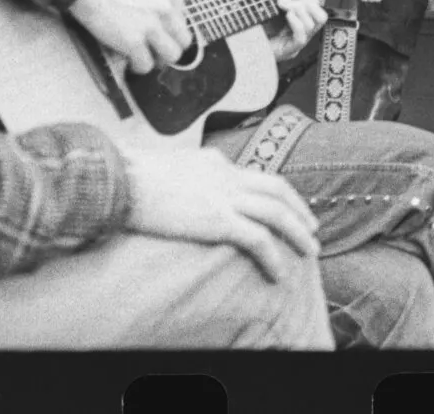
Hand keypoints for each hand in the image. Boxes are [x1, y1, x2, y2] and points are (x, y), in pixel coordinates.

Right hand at [66, 0, 194, 74]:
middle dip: (169, 49)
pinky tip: (128, 59)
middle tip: (154, 51)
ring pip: (171, 57)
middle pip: (183, 43)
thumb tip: (164, 30)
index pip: (184, 25)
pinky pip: (146, 65)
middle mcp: (166, 11)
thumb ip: (160, 8)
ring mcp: (152, 27)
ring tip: (141, 56)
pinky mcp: (135, 42)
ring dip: (156, 60)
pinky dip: (137, 66)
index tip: (161, 39)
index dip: (171, 35)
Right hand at [119, 142, 320, 282]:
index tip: (285, 207)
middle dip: (300, 209)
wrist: (120, 179)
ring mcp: (224, 196)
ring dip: (298, 232)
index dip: (275, 193)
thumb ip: (184, 174)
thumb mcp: (166, 166)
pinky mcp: (217, 219)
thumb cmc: (131, 175)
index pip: (254, 175)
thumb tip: (181, 182)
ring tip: (310, 251)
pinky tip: (280, 273)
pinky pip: (258, 239)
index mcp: (214, 162)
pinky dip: (274, 256)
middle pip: (276, 189)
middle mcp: (225, 174)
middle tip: (313, 227)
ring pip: (276, 212)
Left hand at [258, 0, 327, 63]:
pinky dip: (296, 22)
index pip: (317, 3)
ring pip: (316, 23)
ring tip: (281, 6)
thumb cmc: (254, 14)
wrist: (236, 36)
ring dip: (299, 9)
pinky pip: (302, 36)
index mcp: (300, 15)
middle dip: (304, 0)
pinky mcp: (289, 49)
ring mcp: (297, 40)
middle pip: (321, 13)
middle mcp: (302, 28)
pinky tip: (286, 16)